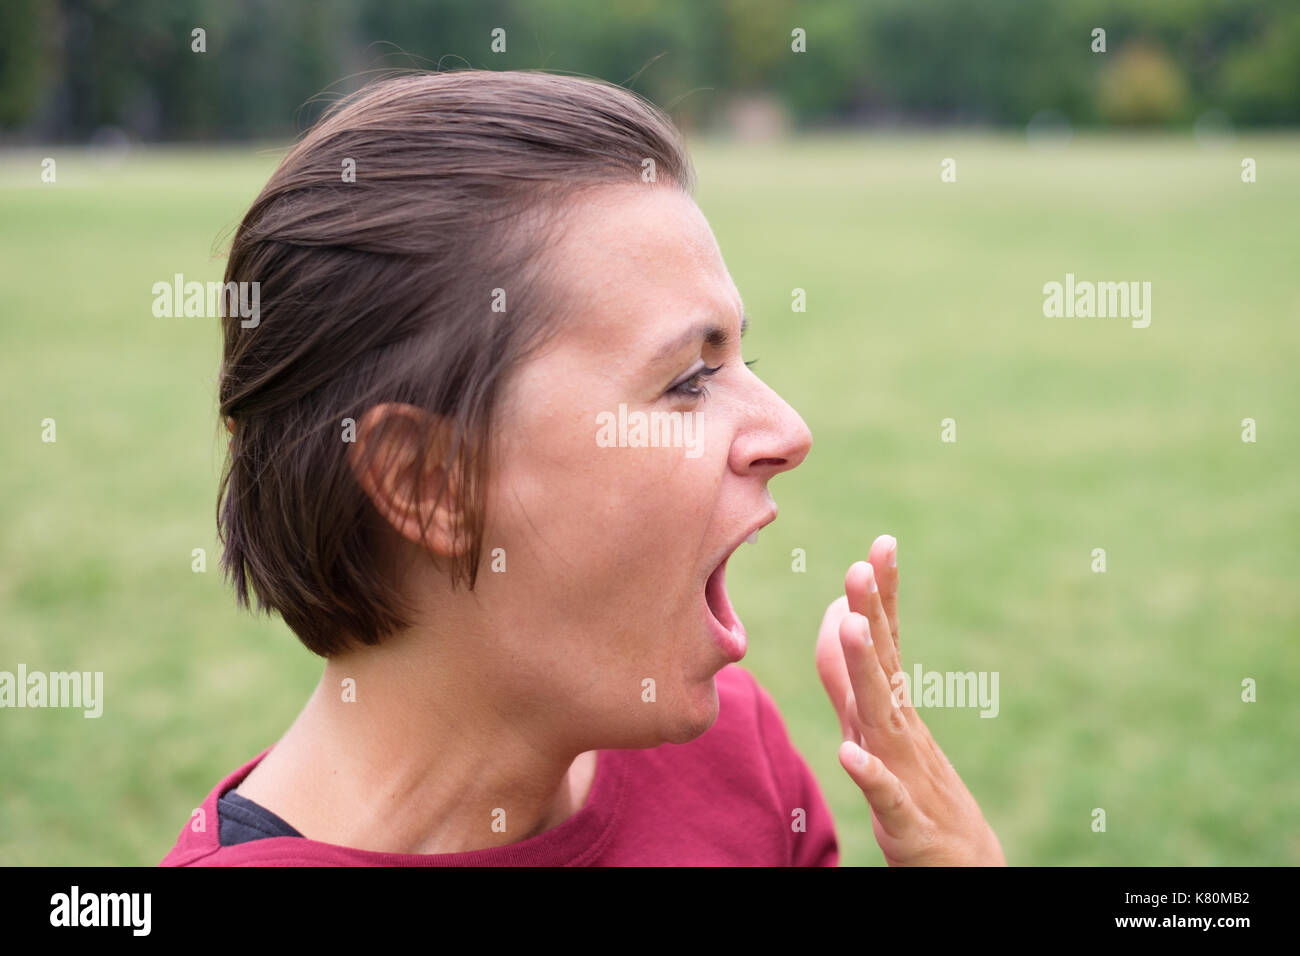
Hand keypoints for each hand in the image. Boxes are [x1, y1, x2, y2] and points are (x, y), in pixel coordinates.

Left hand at [815, 535, 1005, 865]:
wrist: (966, 867)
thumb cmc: (916, 794)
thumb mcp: (878, 728)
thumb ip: (852, 676)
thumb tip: (835, 616)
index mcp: (893, 710)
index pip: (884, 645)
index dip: (878, 600)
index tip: (878, 546)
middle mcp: (901, 733)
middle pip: (884, 665)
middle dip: (871, 613)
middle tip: (862, 563)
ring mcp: (906, 775)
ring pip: (883, 718)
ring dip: (867, 671)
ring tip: (851, 625)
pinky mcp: (906, 823)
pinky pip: (885, 796)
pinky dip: (870, 775)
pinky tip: (850, 755)